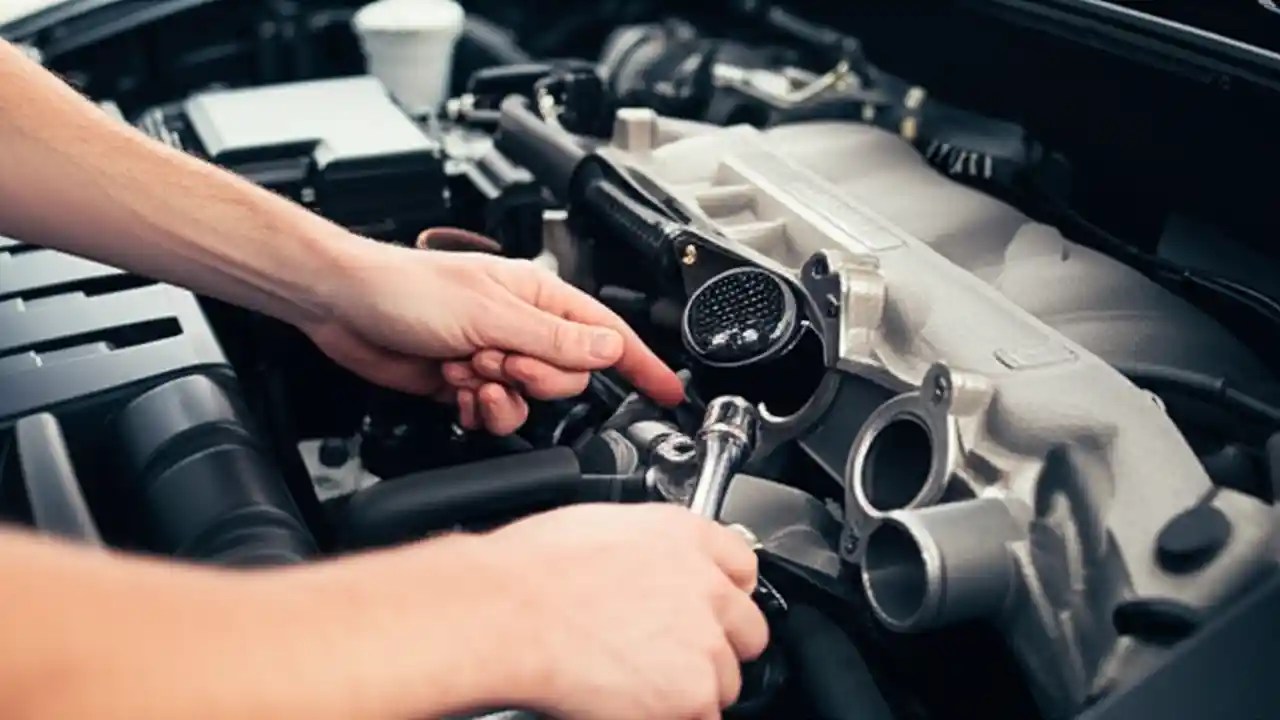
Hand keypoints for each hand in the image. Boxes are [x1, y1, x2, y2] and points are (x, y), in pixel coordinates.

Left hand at [303, 237, 683, 433]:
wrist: (343, 307)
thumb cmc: (406, 289)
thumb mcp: (489, 313)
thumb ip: (553, 338)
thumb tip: (607, 348)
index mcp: (538, 298)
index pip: (605, 335)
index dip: (641, 365)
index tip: (668, 392)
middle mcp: (520, 328)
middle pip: (567, 378)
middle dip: (534, 379)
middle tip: (498, 360)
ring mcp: (494, 358)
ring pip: (531, 403)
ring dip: (500, 396)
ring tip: (468, 370)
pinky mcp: (466, 385)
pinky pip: (495, 415)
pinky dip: (477, 410)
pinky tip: (456, 389)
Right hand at [488, 504, 769, 718]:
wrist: (507, 612)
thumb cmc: (529, 571)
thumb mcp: (600, 529)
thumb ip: (645, 553)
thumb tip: (642, 572)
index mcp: (685, 535)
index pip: (743, 568)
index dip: (724, 595)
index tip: (710, 612)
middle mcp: (707, 585)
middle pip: (746, 631)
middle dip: (716, 647)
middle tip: (670, 658)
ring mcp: (705, 641)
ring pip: (724, 681)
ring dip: (691, 688)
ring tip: (638, 683)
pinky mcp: (693, 692)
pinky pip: (702, 716)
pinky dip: (673, 715)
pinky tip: (633, 703)